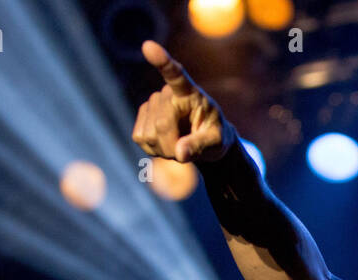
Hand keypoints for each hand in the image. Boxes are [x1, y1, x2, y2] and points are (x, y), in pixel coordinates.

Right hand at [132, 40, 229, 163]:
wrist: (204, 141)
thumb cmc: (214, 136)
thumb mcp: (217, 142)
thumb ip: (201, 145)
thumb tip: (180, 153)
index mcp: (191, 93)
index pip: (176, 75)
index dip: (162, 62)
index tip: (149, 47)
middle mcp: (168, 93)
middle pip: (162, 125)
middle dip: (173, 146)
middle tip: (188, 149)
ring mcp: (152, 102)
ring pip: (149, 135)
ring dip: (165, 149)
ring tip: (179, 143)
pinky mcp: (141, 116)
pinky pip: (140, 138)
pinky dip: (153, 148)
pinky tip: (165, 143)